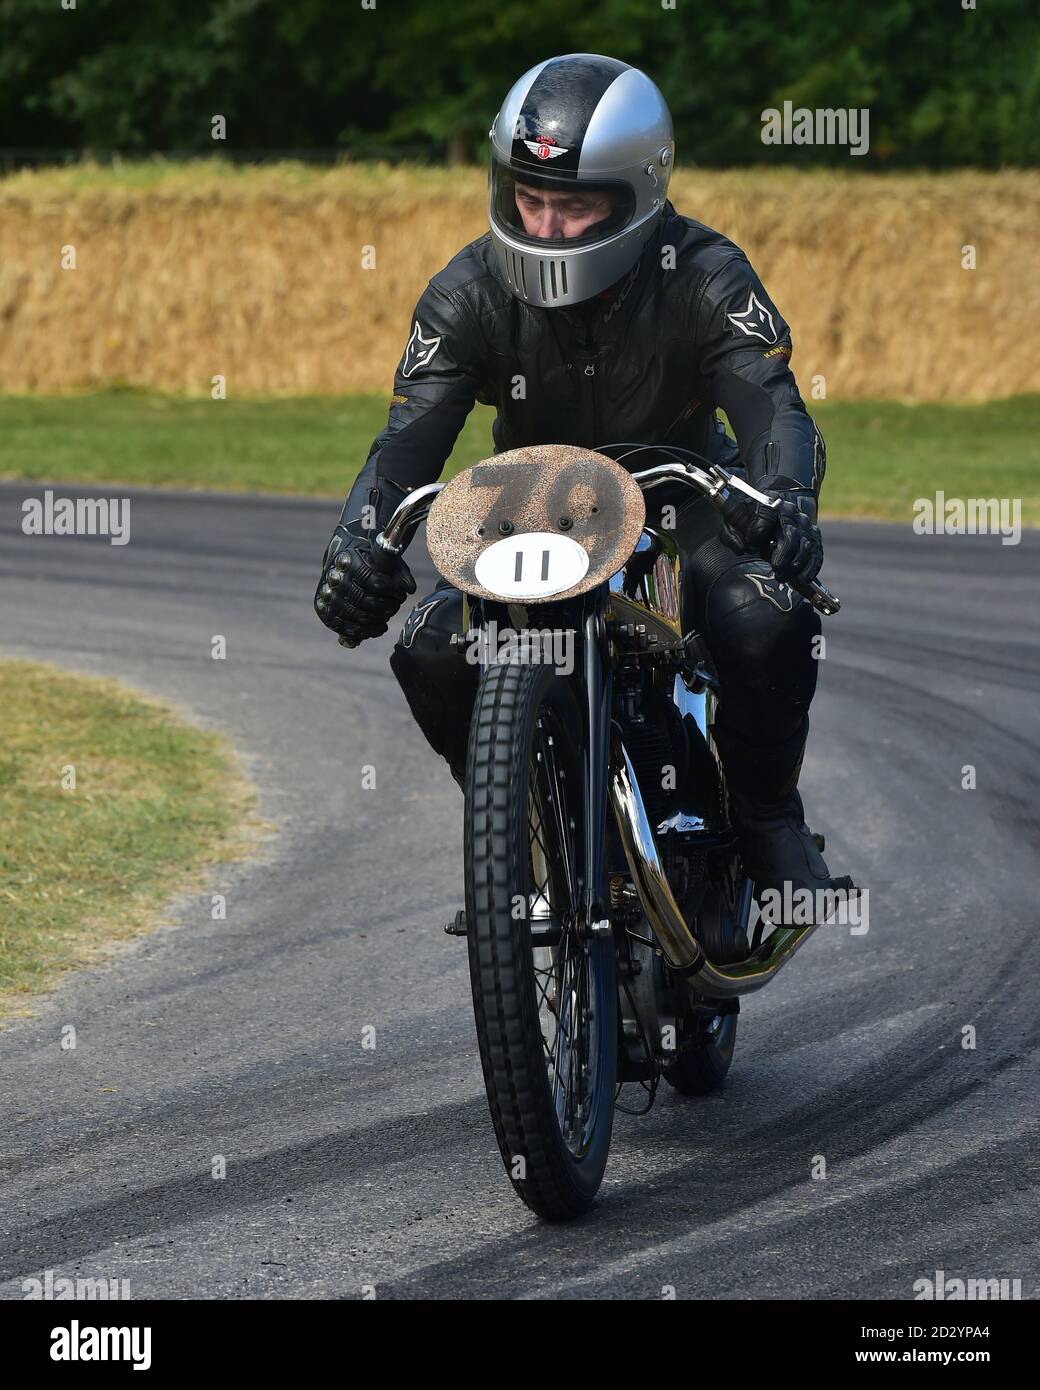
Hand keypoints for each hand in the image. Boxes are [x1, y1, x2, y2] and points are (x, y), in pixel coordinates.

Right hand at [314, 527, 415, 644]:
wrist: (341, 565)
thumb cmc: (367, 561)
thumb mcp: (383, 559)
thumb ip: (399, 572)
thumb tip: (410, 589)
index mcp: (348, 561)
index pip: (376, 582)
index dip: (392, 591)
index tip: (400, 593)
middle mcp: (335, 580)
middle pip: (368, 601)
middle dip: (388, 606)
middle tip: (396, 604)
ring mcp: (328, 598)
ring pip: (360, 617)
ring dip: (380, 620)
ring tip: (388, 614)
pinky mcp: (326, 614)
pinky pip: (349, 630)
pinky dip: (368, 632)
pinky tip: (379, 627)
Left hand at [721, 484, 822, 588]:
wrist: (773, 507)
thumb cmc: (750, 517)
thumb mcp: (735, 520)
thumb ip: (732, 534)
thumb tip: (742, 550)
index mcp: (770, 502)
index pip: (767, 512)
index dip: (759, 529)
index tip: (751, 545)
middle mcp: (791, 512)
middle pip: (791, 532)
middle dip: (784, 553)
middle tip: (776, 568)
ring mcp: (805, 525)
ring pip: (806, 544)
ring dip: (796, 563)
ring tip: (783, 577)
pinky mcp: (813, 538)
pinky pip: (816, 553)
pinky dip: (811, 567)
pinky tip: (802, 579)